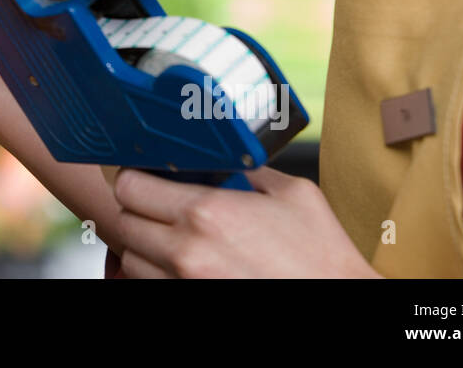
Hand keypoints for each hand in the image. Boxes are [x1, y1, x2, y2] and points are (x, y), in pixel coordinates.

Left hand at [112, 166, 379, 277]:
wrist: (338, 301)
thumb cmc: (321, 259)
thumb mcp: (294, 194)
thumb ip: (250, 170)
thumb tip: (227, 159)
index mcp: (207, 212)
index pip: (131, 186)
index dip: (134, 178)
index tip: (145, 177)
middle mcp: (187, 250)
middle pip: (124, 223)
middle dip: (138, 211)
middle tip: (159, 207)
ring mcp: (184, 283)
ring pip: (131, 259)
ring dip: (145, 246)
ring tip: (175, 239)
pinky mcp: (188, 303)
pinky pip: (150, 285)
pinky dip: (158, 273)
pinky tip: (184, 265)